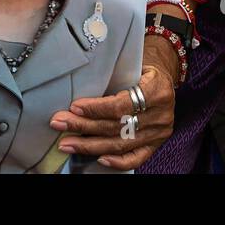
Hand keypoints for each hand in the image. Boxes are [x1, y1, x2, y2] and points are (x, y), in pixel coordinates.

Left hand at [49, 37, 178, 170]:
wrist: (164, 77)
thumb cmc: (143, 67)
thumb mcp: (133, 63)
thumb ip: (114, 76)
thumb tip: (79, 87)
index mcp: (156, 90)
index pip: (121, 105)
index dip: (95, 108)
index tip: (73, 107)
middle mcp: (160, 115)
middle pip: (116, 126)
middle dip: (84, 126)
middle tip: (59, 123)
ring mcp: (159, 132)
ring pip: (120, 144)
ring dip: (90, 145)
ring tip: (67, 143)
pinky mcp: (157, 143)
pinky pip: (136, 158)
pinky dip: (117, 162)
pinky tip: (98, 159)